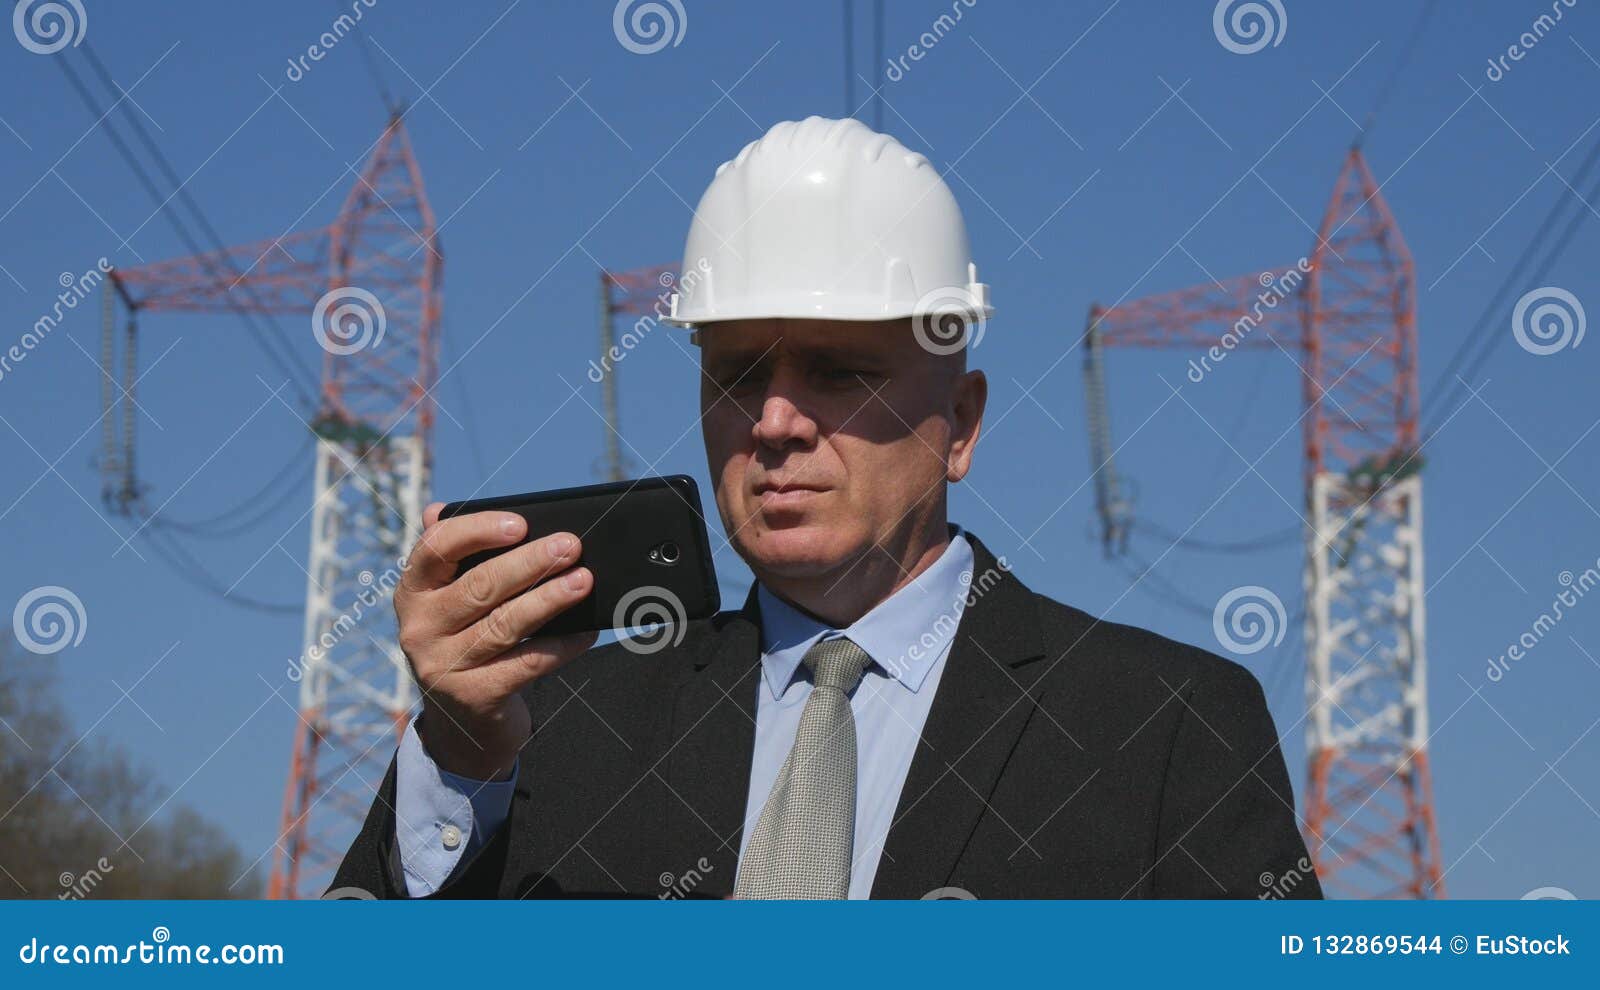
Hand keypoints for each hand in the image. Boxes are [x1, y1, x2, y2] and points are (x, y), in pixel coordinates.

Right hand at [396, 502, 596, 779]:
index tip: (520, 524)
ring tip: (584, 581)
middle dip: (531, 564)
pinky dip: (560, 645)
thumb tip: (443, 505)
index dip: (478, 531)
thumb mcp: (453, 598)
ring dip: (550, 600)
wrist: (462, 717)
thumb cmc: (467, 635)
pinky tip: (586, 632)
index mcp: (413, 590)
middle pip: (480, 587)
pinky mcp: (472, 697)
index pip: (436, 548)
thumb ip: (456, 555)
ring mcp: (442, 666)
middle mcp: (418, 628)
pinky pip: (526, 664)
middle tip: (571, 546)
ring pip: (504, 625)